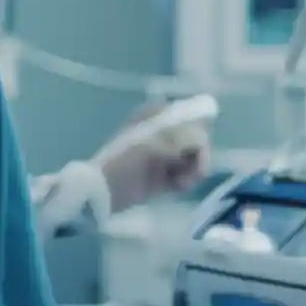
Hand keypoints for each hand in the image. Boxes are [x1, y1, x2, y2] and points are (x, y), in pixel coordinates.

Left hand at [92, 101, 212, 212]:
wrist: (103, 190)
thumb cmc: (125, 161)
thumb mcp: (156, 144)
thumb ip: (183, 138)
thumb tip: (203, 139)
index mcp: (156, 116)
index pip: (189, 114)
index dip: (198, 130)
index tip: (197, 147)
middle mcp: (163, 132)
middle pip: (195, 138)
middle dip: (198, 154)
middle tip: (197, 170)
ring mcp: (164, 154)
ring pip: (193, 158)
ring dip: (194, 170)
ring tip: (183, 182)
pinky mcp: (164, 175)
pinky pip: (187, 174)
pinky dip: (187, 181)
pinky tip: (178, 187)